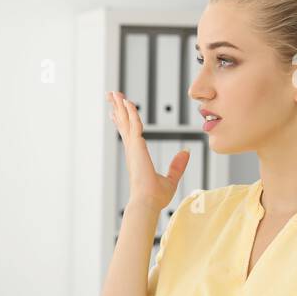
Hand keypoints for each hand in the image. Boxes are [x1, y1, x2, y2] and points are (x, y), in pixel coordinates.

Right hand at [107, 90, 186, 211]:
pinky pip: (133, 124)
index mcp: (136, 156)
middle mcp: (131, 150)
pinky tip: (128, 102)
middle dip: (117, 108)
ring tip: (113, 93)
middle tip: (110, 95)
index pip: (128, 134)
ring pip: (125, 121)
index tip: (116, 113)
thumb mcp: (171, 179)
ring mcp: (132, 147)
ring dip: (120, 105)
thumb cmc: (155, 196)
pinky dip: (130, 112)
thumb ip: (178, 165)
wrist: (148, 202)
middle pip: (122, 124)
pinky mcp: (136, 146)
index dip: (122, 122)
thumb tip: (186, 152)